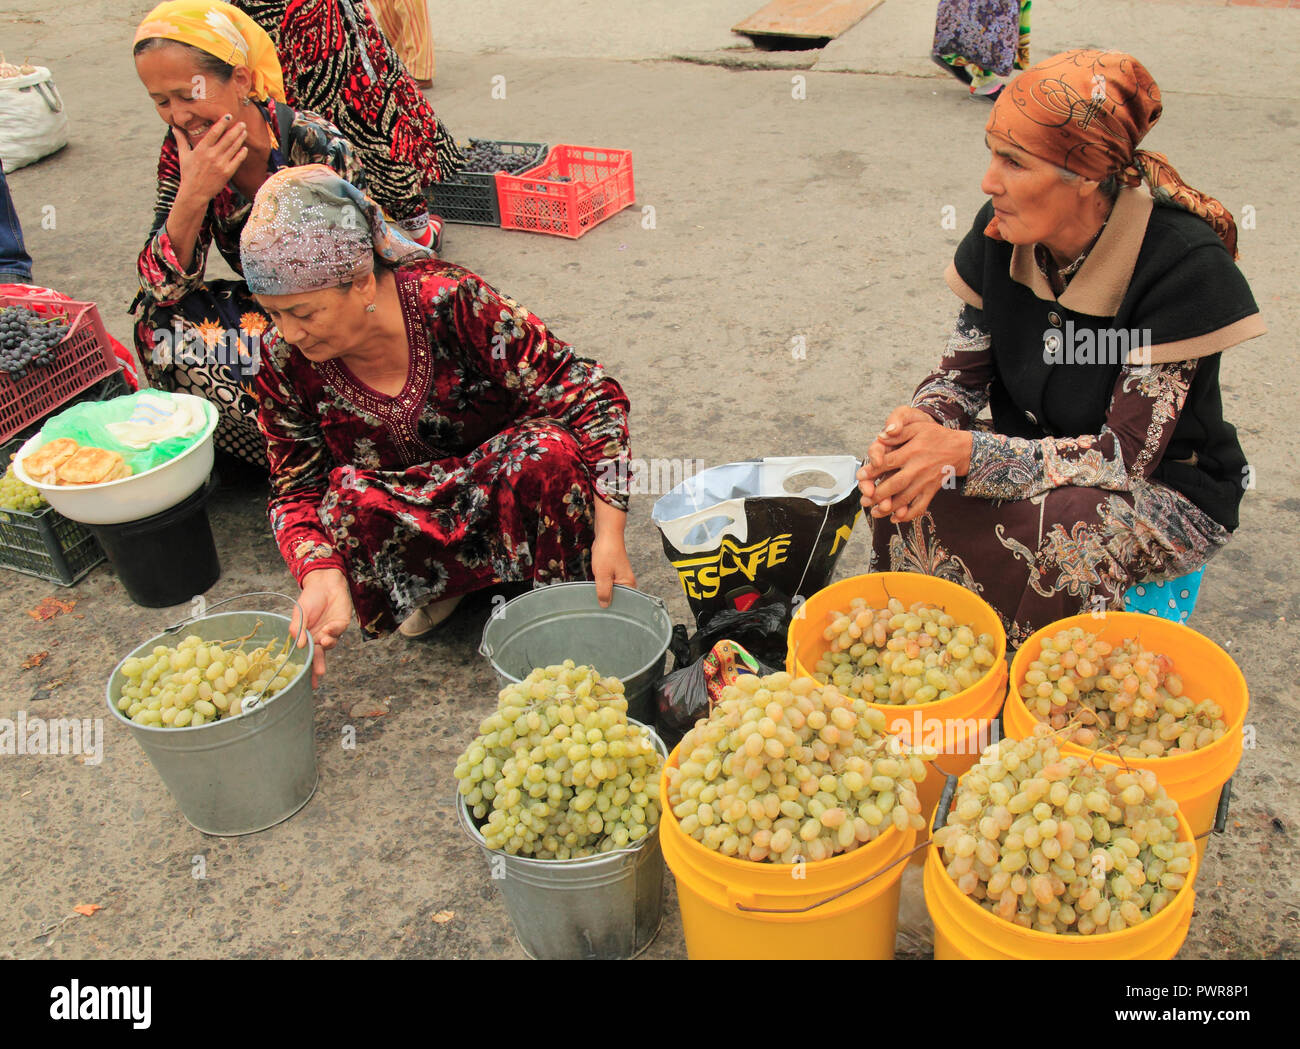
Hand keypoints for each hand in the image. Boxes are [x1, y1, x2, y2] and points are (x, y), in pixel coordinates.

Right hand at [173, 115, 248, 206]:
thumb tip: (174, 127)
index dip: (222, 123)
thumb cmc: (188, 174)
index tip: (228, 116)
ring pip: (233, 148)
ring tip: (244, 131)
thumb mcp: (184, 156)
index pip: (214, 132)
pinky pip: (237, 161)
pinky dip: (241, 153)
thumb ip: (181, 140)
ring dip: (240, 139)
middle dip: (236, 129)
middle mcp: (212, 155)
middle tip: (242, 123)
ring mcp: (220, 164)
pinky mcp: (227, 173)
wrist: (194, 193)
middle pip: (227, 138)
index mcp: (201, 149)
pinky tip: (245, 148)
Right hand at [292, 568, 353, 686]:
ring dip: (326, 645)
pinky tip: (329, 627)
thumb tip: (299, 646)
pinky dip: (333, 632)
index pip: (305, 656)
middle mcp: (318, 637)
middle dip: (318, 666)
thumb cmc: (310, 599)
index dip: (306, 669)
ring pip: (329, 645)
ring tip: (322, 640)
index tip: (305, 682)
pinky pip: (338, 632)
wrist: (325, 584)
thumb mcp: (299, 613)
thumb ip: (298, 629)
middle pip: (319, 656)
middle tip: (319, 674)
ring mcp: (331, 632)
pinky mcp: (341, 625)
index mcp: (306, 637)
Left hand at [592, 531, 635, 607]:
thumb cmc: (607, 552)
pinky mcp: (614, 574)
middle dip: (607, 600)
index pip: (624, 603)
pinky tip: (595, 587)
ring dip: (603, 593)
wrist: (606, 535)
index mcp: (629, 584)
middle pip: (618, 598)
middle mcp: (627, 582)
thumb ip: (604, 592)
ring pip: (612, 592)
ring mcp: (620, 578)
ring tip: (594, 596)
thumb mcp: (603, 575)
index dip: (613, 608)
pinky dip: (602, 586)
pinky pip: (608, 585)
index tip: (603, 612)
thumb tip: (604, 605)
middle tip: (596, 605)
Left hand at [858, 407, 971, 524]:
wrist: (960, 449)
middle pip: (895, 484)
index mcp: (912, 451)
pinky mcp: (932, 490)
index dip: (873, 470)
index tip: (860, 477)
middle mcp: (918, 468)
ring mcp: (926, 481)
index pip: (888, 462)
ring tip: (874, 512)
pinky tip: (895, 519)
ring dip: (889, 508)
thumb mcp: (918, 427)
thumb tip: (881, 436)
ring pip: (906, 498)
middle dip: (878, 494)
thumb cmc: (935, 436)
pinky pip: (920, 505)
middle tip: (864, 499)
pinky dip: (908, 515)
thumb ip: (899, 432)